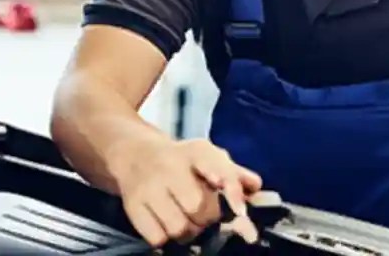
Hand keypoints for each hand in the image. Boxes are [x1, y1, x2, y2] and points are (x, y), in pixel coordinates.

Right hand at [109, 135, 261, 246]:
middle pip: (199, 208)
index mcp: (197, 151)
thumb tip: (256, 187)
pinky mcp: (133, 206)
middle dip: (207, 218)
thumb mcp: (209, 157)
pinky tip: (167, 223)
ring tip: (186, 219)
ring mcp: (149, 186)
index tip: (240, 210)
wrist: (136, 154)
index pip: (218, 168)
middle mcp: (170, 166)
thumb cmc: (181, 160)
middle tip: (204, 214)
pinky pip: (157, 237)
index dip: (231, 190)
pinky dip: (166, 237)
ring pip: (179, 227)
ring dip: (188, 231)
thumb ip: (234, 173)